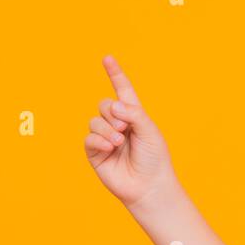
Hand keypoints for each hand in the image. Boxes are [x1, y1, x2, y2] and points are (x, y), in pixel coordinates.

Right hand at [85, 55, 176, 208]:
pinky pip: (89, 138)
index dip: (115, 75)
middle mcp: (117, 125)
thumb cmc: (154, 159)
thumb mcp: (149, 130)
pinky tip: (110, 148)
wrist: (149, 186)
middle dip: (112, 113)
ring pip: (95, 121)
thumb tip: (112, 106)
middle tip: (125, 128)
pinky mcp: (95, 153)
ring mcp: (105, 139)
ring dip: (107, 129)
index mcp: (133, 116)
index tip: (107, 58)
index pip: (122, 91)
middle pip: (104, 104)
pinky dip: (99, 140)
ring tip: (119, 142)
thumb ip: (133, 113)